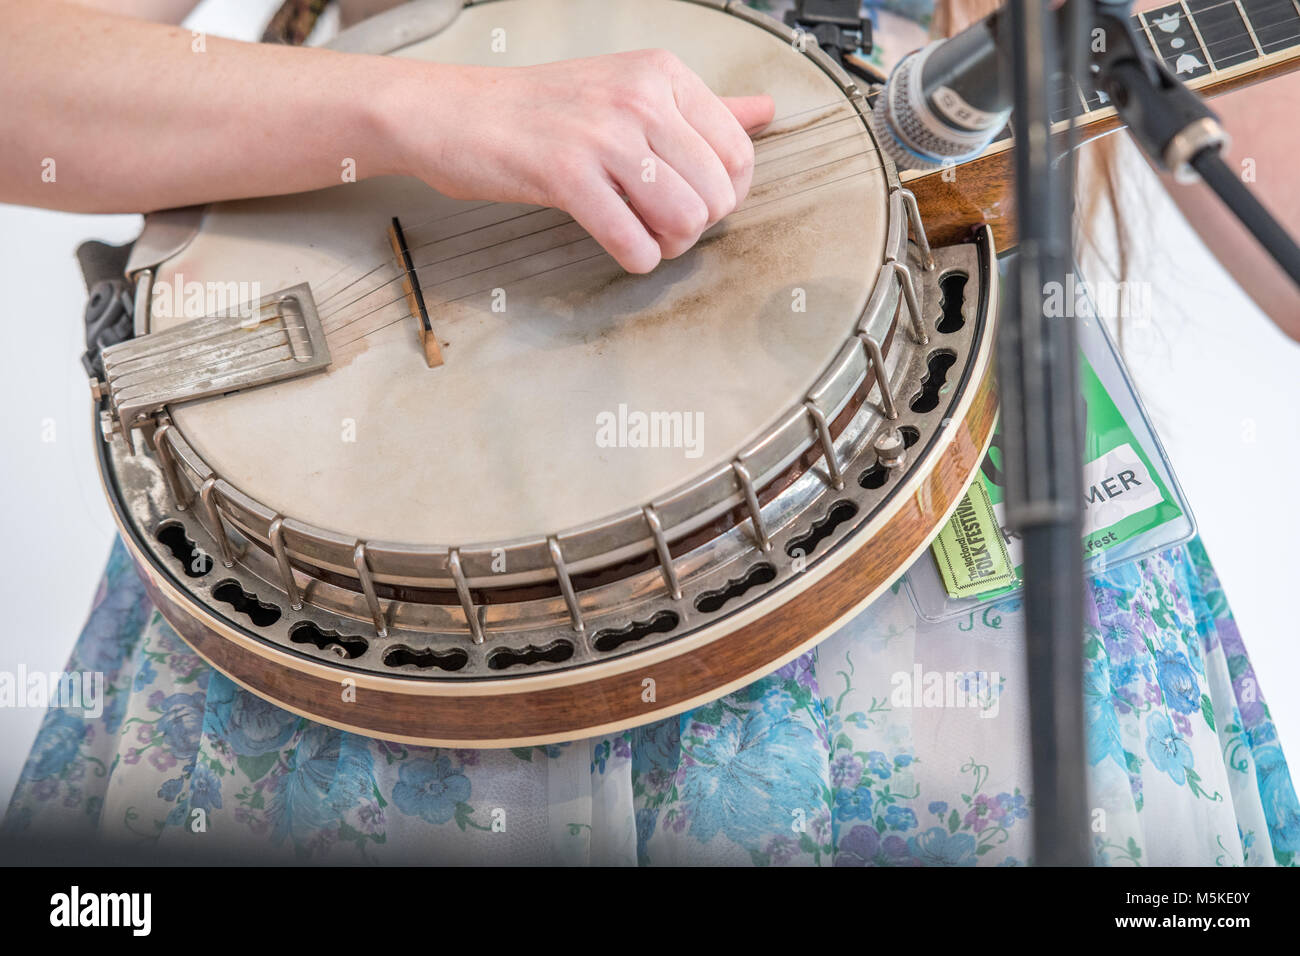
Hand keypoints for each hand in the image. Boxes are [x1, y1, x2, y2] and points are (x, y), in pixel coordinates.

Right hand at [388, 49, 774, 272]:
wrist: (456, 113)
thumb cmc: (543, 108)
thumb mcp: (629, 89)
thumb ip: (702, 107)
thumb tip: (764, 112)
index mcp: (662, 74)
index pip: (738, 151)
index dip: (726, 195)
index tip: (694, 201)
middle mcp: (639, 97)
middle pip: (717, 193)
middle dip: (698, 226)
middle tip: (663, 225)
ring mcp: (603, 135)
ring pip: (685, 220)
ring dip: (669, 246)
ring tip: (644, 237)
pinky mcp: (566, 176)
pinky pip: (634, 241)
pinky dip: (637, 259)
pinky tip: (623, 248)